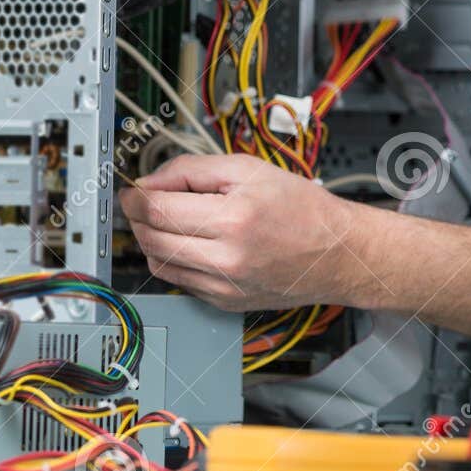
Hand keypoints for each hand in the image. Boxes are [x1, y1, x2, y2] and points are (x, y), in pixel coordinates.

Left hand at [118, 154, 364, 311]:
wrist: (338, 253)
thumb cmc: (302, 208)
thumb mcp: (250, 168)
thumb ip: (193, 169)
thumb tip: (150, 182)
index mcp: (233, 219)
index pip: (157, 209)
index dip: (135, 196)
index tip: (132, 190)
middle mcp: (226, 259)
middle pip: (150, 239)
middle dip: (140, 217)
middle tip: (147, 202)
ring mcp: (224, 286)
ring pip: (158, 264)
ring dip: (154, 240)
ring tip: (174, 221)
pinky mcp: (224, 302)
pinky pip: (180, 281)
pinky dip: (177, 260)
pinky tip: (196, 244)